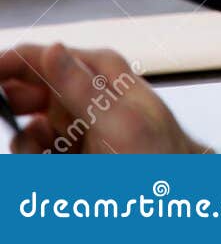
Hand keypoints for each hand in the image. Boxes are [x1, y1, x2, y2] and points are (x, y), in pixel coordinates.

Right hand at [0, 43, 206, 152]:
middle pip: (28, 93)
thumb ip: (81, 86)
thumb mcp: (119, 120)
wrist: (176, 198)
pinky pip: (39, 156)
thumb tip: (52, 49)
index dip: (10, 64)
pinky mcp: (72, 154)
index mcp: (98, 71)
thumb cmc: (159, 155)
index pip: (42, 55)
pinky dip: (39, 163)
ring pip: (29, 131)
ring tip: (52, 157)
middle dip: (17, 110)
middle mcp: (83, 94)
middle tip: (36, 136)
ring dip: (30, 147)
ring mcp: (76, 125)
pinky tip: (55, 168)